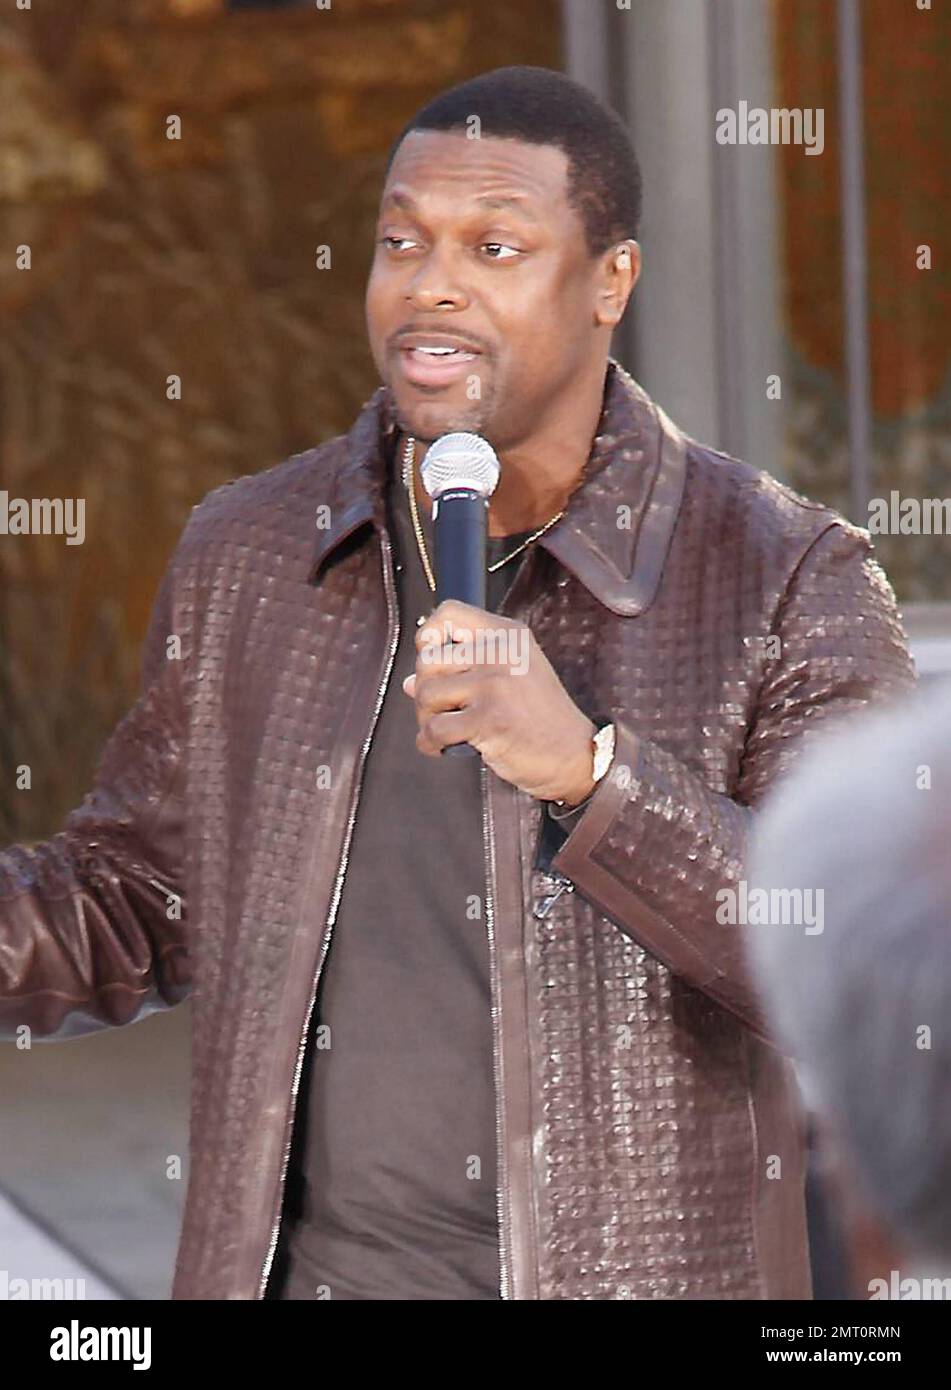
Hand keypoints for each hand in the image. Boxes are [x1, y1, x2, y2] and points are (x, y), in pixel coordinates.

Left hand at [402, 599, 597, 804]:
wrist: (573, 754)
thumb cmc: (540, 717)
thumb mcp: (513, 675)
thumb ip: (463, 671)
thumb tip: (408, 682)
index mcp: (508, 634)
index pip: (449, 612)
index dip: (428, 635)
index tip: (433, 660)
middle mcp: (501, 652)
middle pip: (427, 659)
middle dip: (424, 690)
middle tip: (441, 710)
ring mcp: (494, 685)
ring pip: (425, 694)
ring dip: (427, 719)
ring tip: (446, 730)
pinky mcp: (488, 720)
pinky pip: (434, 728)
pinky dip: (430, 743)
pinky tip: (443, 748)